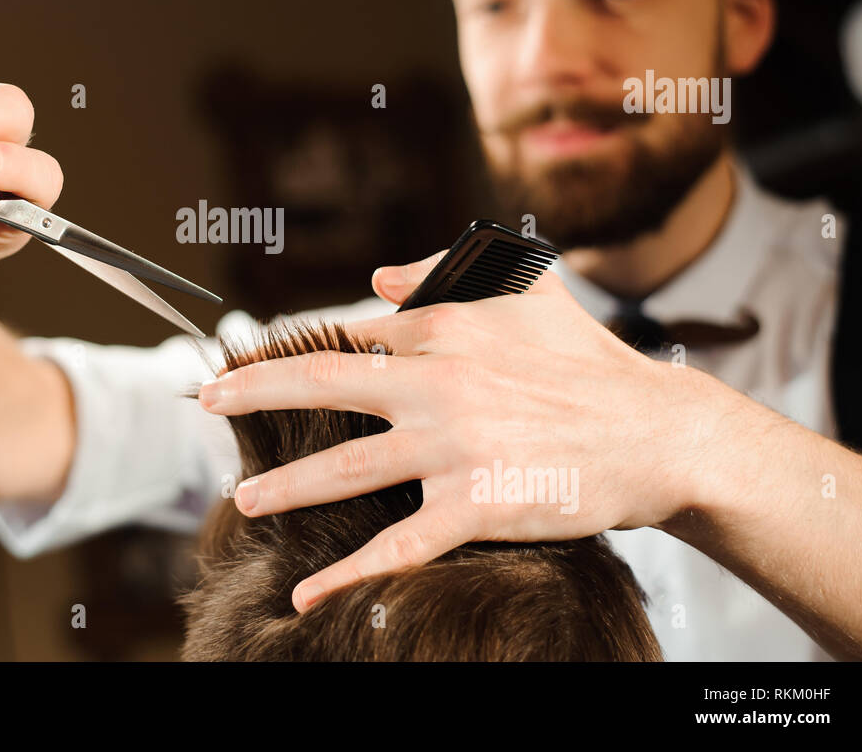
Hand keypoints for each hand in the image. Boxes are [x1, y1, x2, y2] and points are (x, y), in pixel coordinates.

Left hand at [197, 250, 727, 611]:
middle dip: (255, 393)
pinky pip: (399, 543)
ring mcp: (453, 445)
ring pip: (347, 466)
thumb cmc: (590, 359)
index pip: (353, 337)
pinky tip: (309, 593)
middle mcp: (437, 380)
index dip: (300, 351)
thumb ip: (446, 269)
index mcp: (444, 325)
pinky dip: (349, 572)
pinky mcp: (475, 504)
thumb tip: (376, 278)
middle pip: (324, 384)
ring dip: (285, 485)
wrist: (656, 432)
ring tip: (242, 497)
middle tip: (206, 400)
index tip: (258, 362)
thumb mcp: (525, 287)